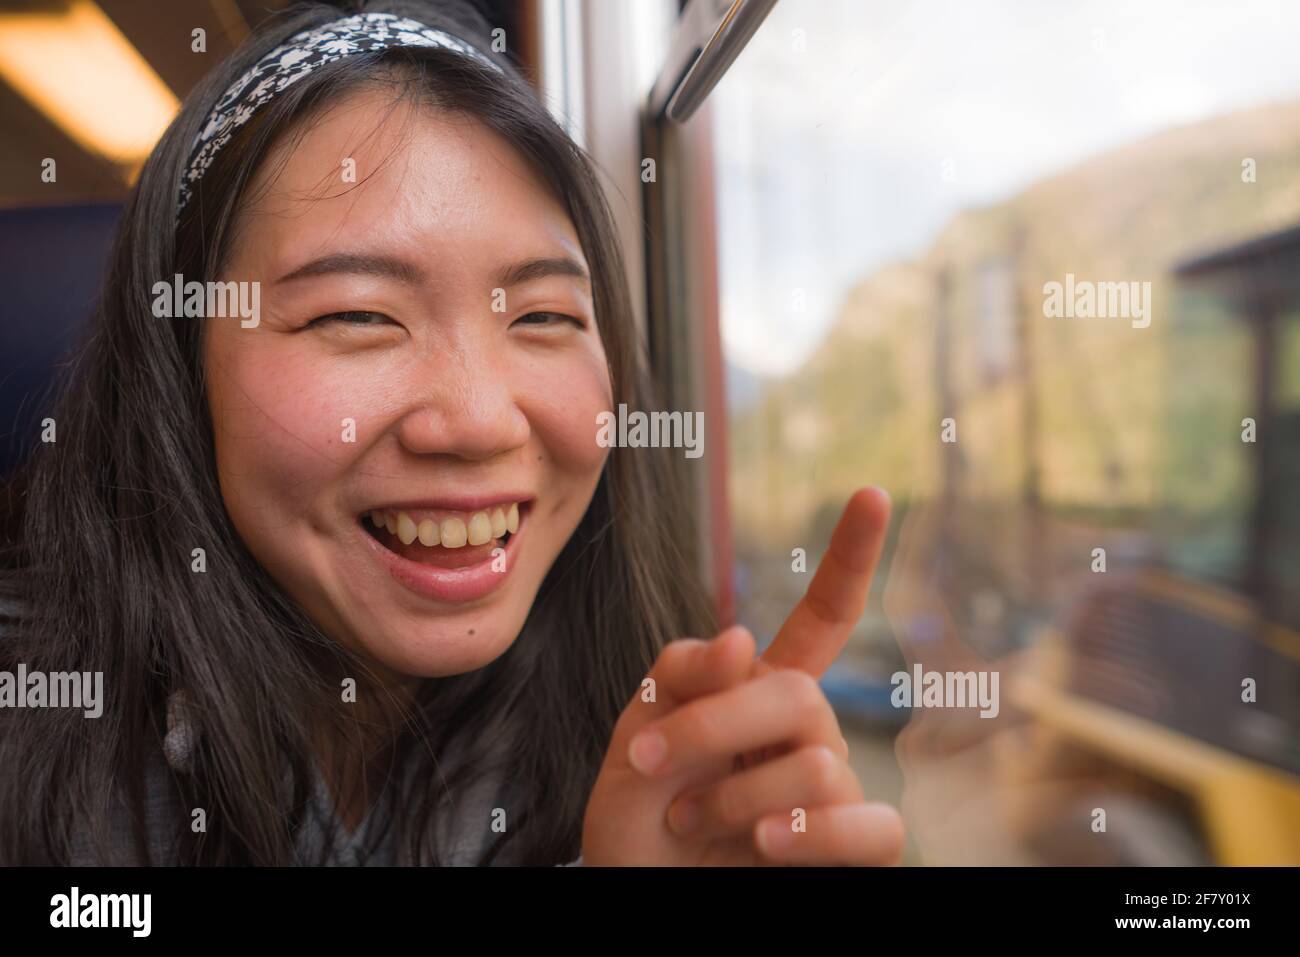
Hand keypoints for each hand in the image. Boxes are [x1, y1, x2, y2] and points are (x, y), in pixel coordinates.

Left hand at [581, 487, 904, 864]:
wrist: (640, 896)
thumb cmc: (640, 822)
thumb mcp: (636, 736)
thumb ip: (681, 680)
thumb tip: (745, 640)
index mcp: (764, 692)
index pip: (822, 618)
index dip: (849, 559)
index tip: (872, 494)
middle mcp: (810, 734)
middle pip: (796, 696)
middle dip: (715, 726)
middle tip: (651, 760)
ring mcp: (836, 792)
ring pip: (820, 765)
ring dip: (736, 798)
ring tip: (692, 823)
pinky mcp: (855, 848)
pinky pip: (872, 828)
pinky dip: (811, 837)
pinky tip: (762, 845)